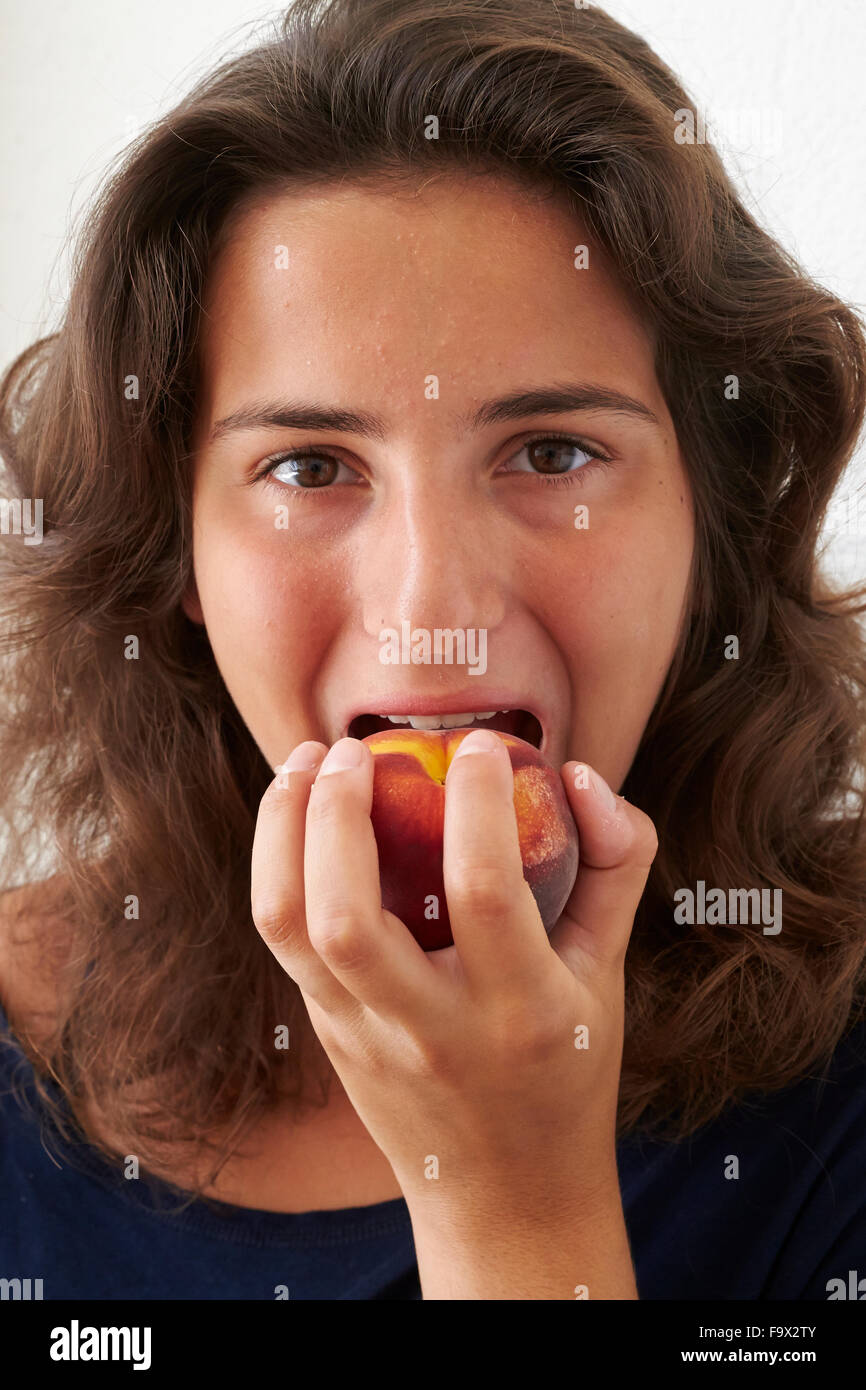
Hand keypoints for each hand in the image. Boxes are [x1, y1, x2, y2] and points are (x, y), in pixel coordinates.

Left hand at [250, 729, 657, 1229]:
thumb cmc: (568, 1067)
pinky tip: (301, 811)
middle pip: (346, 918)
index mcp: (520, 1012)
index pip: (485, 893)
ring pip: (292, 927)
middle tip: (358, 747)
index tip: (480, 745)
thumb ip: (615, 865)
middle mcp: (431, 1030)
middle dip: (339, 814)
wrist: (504, 1193)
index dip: (478, 802)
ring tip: (307, 761)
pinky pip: (284, 936)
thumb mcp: (611, 973)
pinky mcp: (328, 1032)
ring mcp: (366, 1037)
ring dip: (285, 831)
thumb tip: (579, 772)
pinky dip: (279, 861)